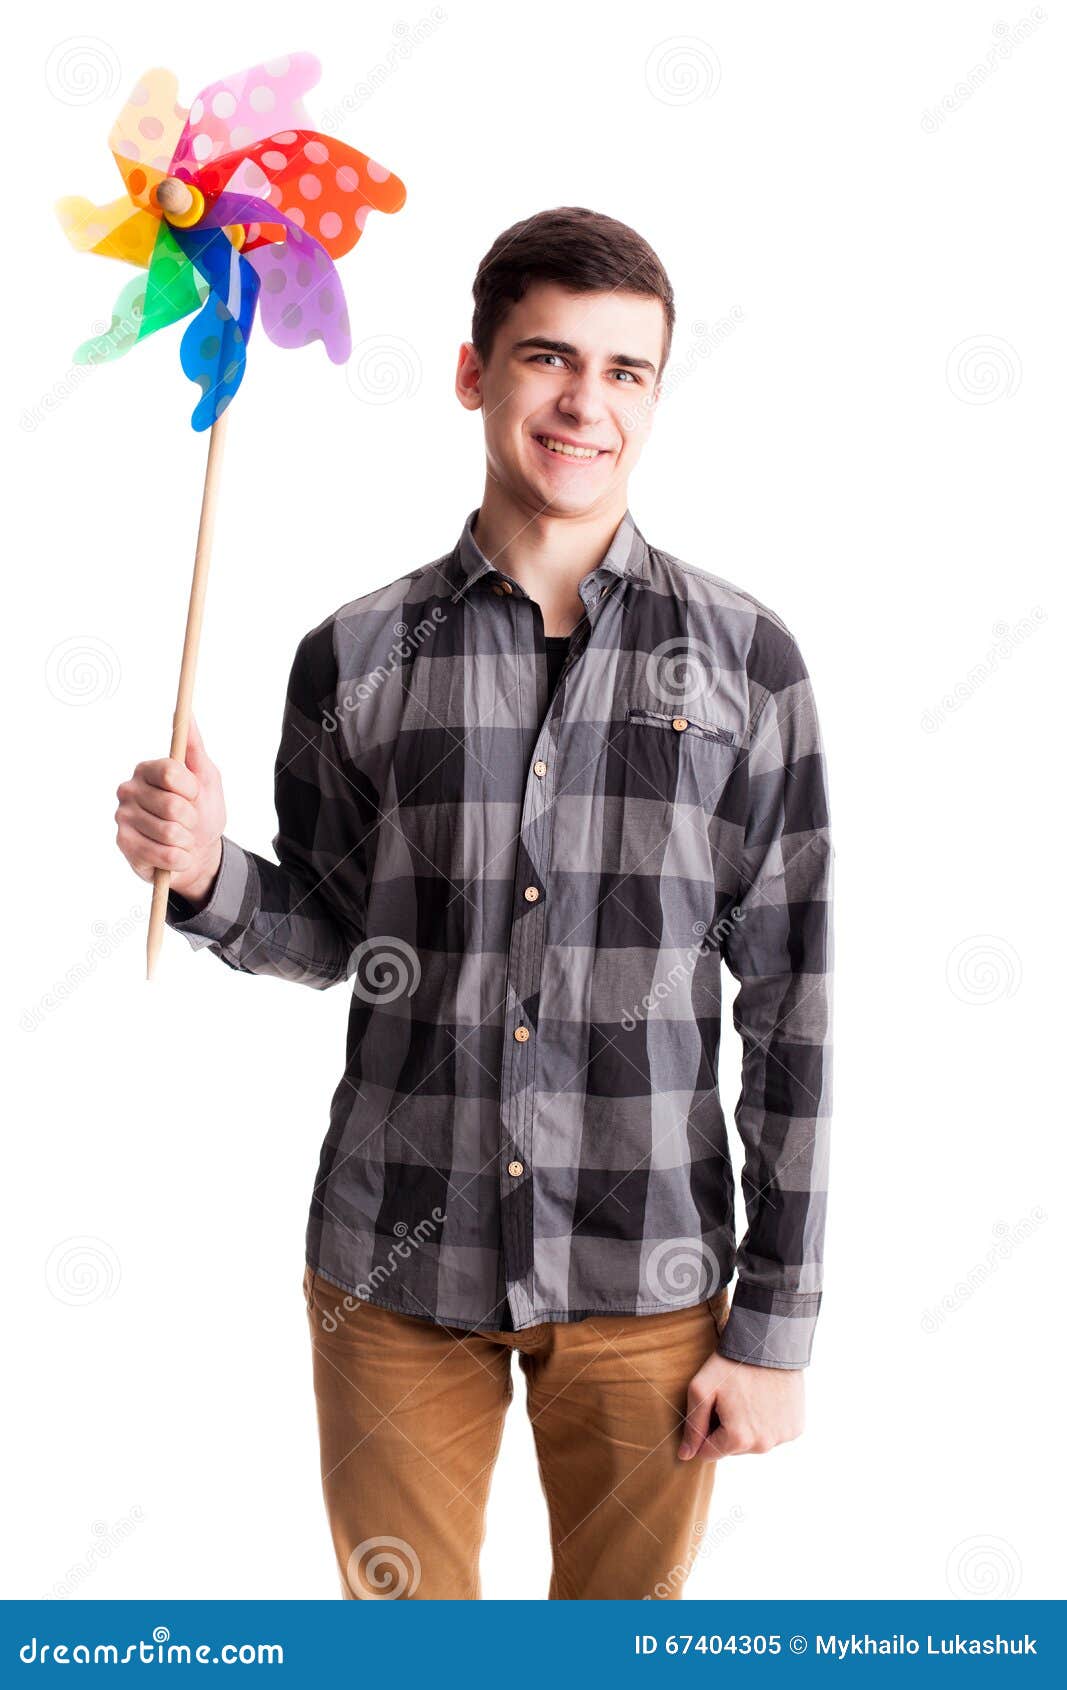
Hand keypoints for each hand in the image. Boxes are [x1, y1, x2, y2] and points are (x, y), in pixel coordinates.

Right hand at [115, 714, 225, 906]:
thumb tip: (186, 713)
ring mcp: (123, 817)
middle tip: (189, 820)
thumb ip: (194, 747)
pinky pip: (164, 855)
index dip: (191, 788)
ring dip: (188, 839)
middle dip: (192, 817)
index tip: (195, 793)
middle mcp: (129, 790)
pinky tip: (176, 854)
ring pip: (170, 832)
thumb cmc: (201, 812)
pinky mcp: (124, 845)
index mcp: (148, 769)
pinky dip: (180, 858)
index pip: (171, 772)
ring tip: (183, 838)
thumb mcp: (207, 778)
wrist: (197, 853)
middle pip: (172, 804)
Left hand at [679, 1351, 804, 1460]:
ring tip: (748, 1397)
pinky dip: (767, 1422)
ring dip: (747, 1426)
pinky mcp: (795, 1428)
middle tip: (730, 1398)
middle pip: (732, 1449)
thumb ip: (693, 1425)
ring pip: (753, 1442)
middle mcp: (763, 1445)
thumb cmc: (732, 1363)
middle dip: (726, 1428)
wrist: (770, 1343)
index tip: (711, 1406)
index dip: (704, 1430)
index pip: (709, 1452)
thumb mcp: (701, 1388)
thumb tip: (685, 1456)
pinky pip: (773, 1434)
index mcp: (738, 1439)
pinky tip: (765, 1399)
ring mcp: (782, 1438)